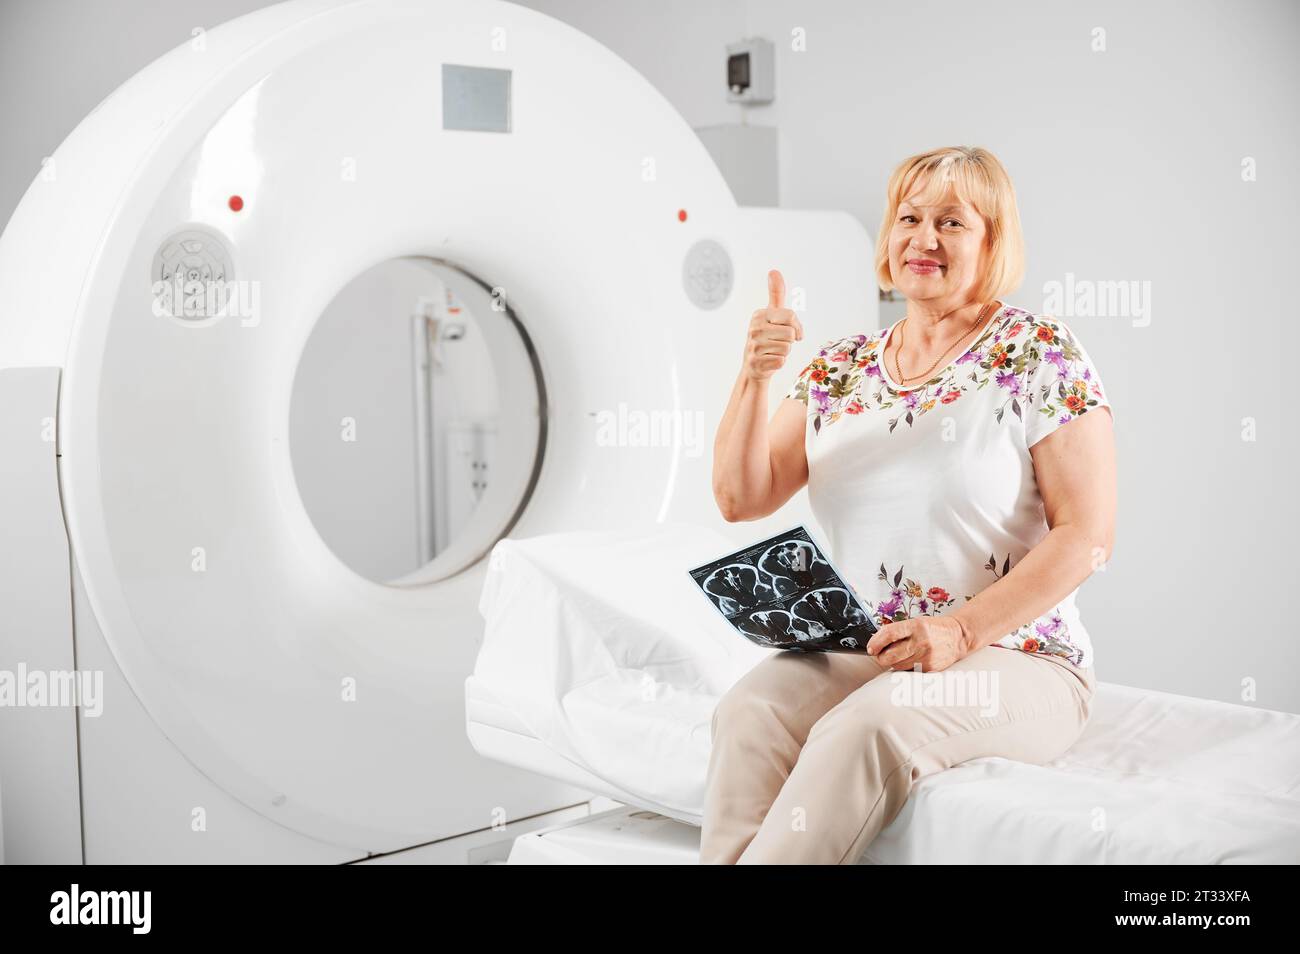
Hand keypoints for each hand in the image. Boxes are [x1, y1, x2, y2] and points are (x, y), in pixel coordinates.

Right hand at [743, 269, 803, 383]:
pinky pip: (781, 361)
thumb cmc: (766, 339)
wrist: (754, 367)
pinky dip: (779, 363)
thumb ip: (775, 293)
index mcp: (759, 314)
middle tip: (778, 342)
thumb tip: (774, 271)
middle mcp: (754, 328)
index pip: (790, 315)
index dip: (796, 326)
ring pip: (787, 348)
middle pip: (790, 333)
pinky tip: (769, 361)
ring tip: (773, 351)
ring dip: (784, 352)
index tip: (792, 331)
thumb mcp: (771, 315)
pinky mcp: (756, 362)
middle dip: (789, 341)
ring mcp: (754, 346)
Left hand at [866, 615, 968, 672]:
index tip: (870, 648)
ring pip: (897, 666)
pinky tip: (909, 660)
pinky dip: (904, 667)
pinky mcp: (929, 669)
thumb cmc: (934, 629)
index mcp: (916, 626)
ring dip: (892, 663)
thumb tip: (876, 643)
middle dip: (880, 657)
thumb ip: (897, 631)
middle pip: (890, 656)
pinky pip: (908, 671)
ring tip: (898, 655)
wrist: (958, 638)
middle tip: (879, 654)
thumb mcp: (916, 623)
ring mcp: (926, 657)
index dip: (875, 643)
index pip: (889, 634)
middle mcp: (921, 642)